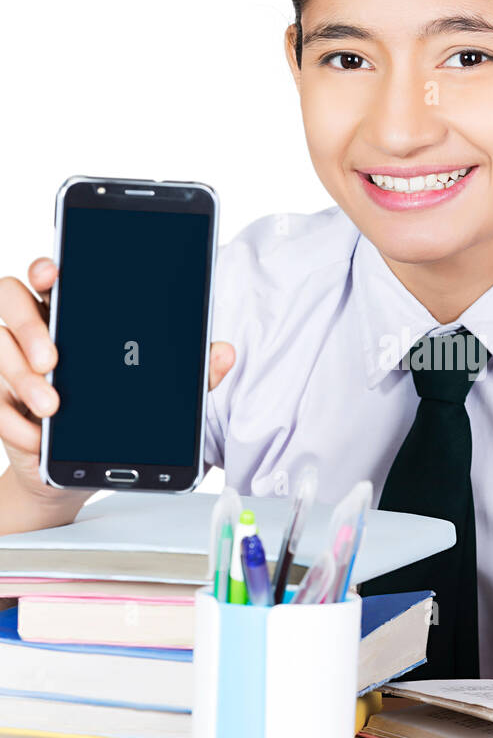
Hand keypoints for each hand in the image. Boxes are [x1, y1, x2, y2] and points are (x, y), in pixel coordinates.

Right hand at [0, 257, 234, 502]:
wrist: (76, 469)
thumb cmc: (114, 415)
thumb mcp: (157, 394)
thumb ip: (190, 372)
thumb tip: (225, 353)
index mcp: (71, 313)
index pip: (48, 275)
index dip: (45, 268)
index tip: (53, 275)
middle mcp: (34, 330)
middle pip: (9, 298)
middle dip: (28, 325)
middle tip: (52, 358)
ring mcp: (12, 363)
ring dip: (23, 379)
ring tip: (53, 407)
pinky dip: (15, 423)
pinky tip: (38, 438)